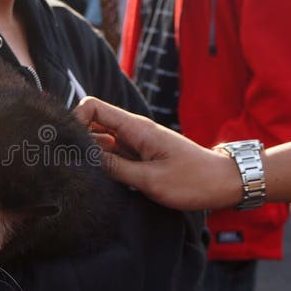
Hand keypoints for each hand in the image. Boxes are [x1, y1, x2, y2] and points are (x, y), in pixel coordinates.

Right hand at [73, 97, 241, 210]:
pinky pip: (113, 155)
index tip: (66, 144)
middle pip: (92, 123)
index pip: (92, 107)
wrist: (224, 184)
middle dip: (77, 139)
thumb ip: (114, 169)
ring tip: (80, 176)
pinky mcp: (140, 157)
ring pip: (100, 141)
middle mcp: (133, 131)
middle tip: (66, 164)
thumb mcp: (150, 180)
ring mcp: (136, 144)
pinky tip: (98, 181)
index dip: (75, 120)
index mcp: (136, 128)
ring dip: (89, 155)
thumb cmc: (192, 181)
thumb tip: (83, 159)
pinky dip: (102, 164)